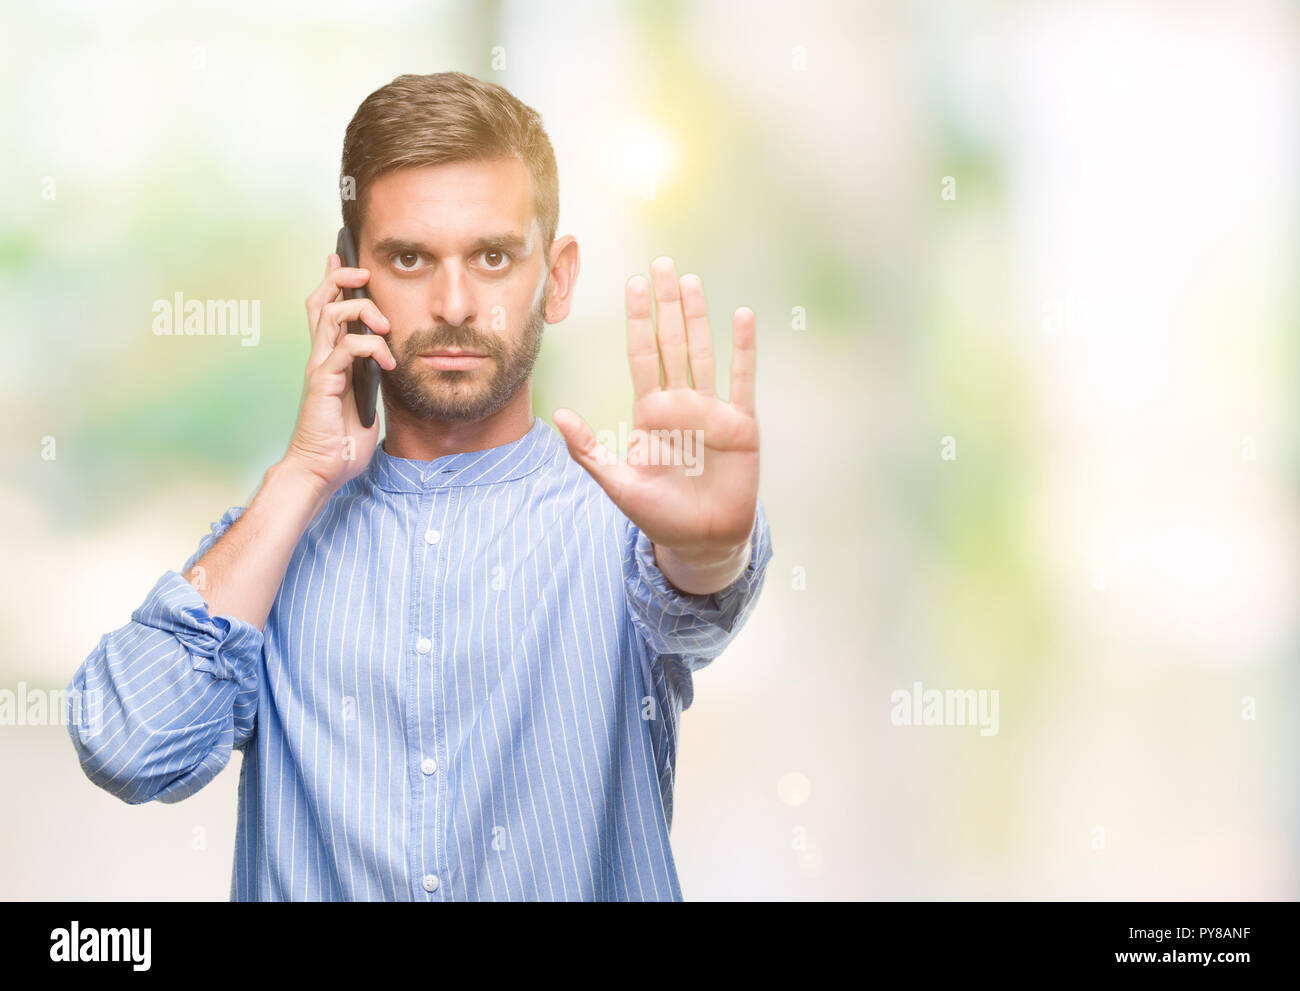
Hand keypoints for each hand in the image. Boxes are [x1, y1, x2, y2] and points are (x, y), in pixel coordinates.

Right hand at [283, 253, 396, 497]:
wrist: (323, 469)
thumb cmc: (343, 439)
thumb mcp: (367, 400)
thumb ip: (373, 376)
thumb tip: (391, 359)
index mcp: (330, 359)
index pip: (325, 310)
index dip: (332, 281)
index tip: (343, 258)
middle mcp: (320, 357)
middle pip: (320, 302)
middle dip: (341, 278)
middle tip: (363, 272)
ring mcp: (319, 368)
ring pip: (329, 316)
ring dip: (361, 310)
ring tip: (386, 326)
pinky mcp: (322, 383)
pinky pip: (345, 349)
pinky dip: (370, 347)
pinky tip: (387, 361)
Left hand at [554, 256, 757, 592]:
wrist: (702, 539)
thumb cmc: (659, 514)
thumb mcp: (618, 484)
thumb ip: (589, 450)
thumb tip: (556, 415)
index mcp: (650, 412)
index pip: (643, 355)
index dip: (638, 320)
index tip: (633, 284)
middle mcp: (681, 403)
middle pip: (673, 343)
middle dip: (667, 304)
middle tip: (662, 263)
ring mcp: (712, 410)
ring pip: (704, 352)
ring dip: (699, 317)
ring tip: (692, 281)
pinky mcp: (741, 424)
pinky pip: (742, 379)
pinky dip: (743, 349)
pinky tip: (742, 317)